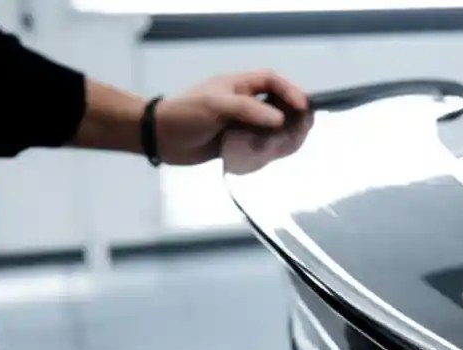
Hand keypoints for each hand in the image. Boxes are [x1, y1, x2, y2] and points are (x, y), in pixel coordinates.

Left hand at [155, 70, 308, 165]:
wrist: (159, 138)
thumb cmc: (186, 114)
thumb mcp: (217, 106)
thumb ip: (250, 110)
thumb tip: (281, 119)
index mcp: (238, 85)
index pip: (272, 81)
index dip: (291, 91)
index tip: (303, 107)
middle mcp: (243, 102)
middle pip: (278, 104)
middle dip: (292, 116)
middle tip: (303, 129)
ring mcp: (240, 123)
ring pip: (272, 127)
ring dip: (282, 135)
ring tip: (290, 143)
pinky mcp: (236, 142)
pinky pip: (260, 144)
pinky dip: (269, 149)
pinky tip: (273, 154)